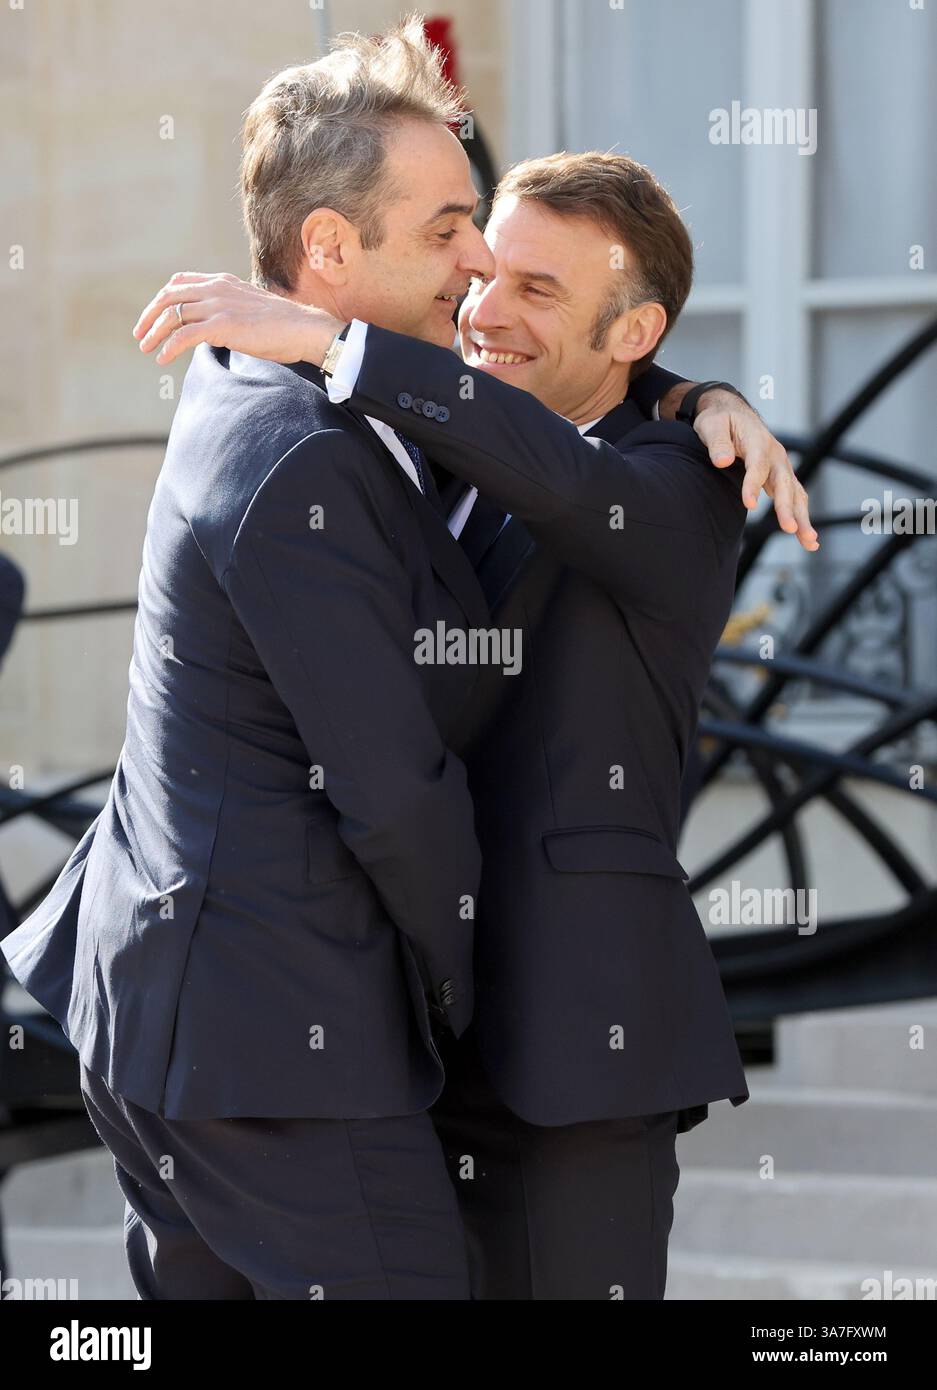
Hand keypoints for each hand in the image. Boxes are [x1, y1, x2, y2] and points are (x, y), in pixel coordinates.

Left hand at [132, 271, 343, 367]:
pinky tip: (162, 359)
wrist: (303, 328)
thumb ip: (229, 309)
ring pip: (173, 315)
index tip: (153, 316)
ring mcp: (218, 305)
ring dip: (154, 333)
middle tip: (139, 334)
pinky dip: (169, 347)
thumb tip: (216, 327)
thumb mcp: (250, 308)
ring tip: (146, 348)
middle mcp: (216, 288)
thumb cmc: (282, 324)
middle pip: (169, 296)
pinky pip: (185, 334)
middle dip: (150, 315)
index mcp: (222, 282)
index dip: (162, 298)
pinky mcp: (222, 325)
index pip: (180, 282)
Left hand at [692, 390, 817, 551]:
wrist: (731, 414)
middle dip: (787, 507)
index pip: (757, 465)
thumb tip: (722, 461)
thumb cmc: (720, 421)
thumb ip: (717, 442)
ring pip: (795, 493)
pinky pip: (794, 497)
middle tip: (790, 529)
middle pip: (783, 482)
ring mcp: (781, 466)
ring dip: (802, 517)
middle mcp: (775, 454)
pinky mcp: (780, 477)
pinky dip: (801, 516)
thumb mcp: (712, 425)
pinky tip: (807, 539)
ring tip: (809, 541)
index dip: (754, 484)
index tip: (749, 504)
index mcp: (758, 440)